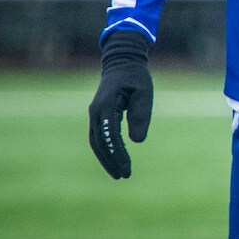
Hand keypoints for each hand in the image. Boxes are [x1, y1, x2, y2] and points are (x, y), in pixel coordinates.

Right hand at [87, 30, 152, 178]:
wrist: (122, 62)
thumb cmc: (136, 76)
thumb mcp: (144, 92)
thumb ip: (140, 115)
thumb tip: (137, 142)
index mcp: (106, 106)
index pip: (110, 136)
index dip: (118, 154)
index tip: (127, 168)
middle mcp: (95, 112)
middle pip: (99, 143)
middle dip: (110, 161)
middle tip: (123, 176)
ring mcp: (94, 114)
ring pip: (96, 142)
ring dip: (106, 159)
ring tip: (119, 173)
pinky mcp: (97, 116)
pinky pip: (98, 137)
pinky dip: (105, 150)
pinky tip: (115, 159)